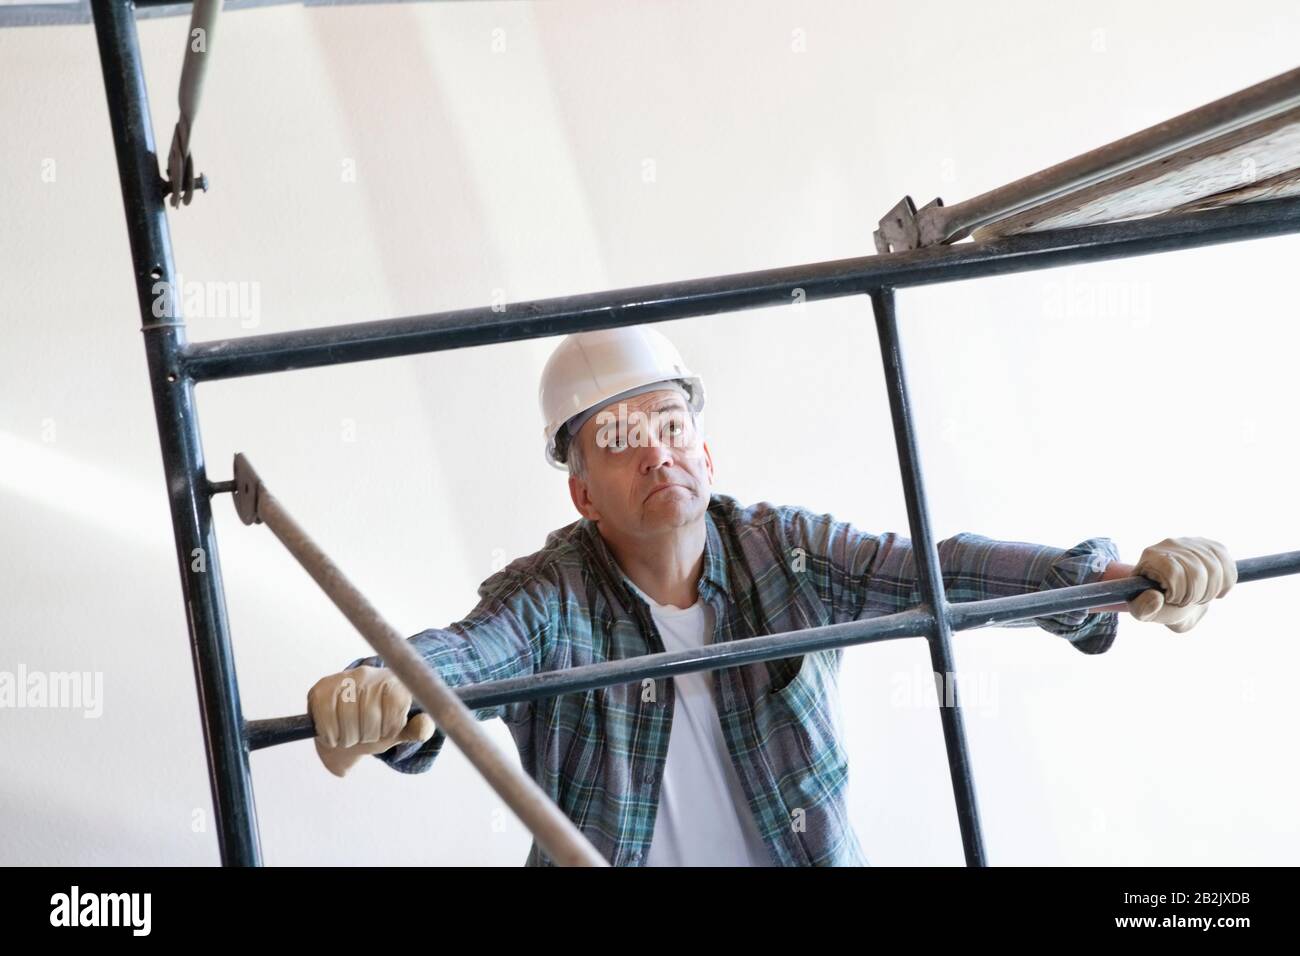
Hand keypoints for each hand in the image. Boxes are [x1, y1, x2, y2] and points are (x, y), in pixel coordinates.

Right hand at [307, 664, 436, 776]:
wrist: (345, 724)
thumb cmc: (377, 725)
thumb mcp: (400, 730)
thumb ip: (417, 730)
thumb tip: (425, 725)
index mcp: (393, 681)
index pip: (396, 705)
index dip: (390, 727)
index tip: (386, 730)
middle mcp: (369, 673)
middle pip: (369, 714)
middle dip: (367, 735)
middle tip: (364, 735)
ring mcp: (344, 677)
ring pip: (346, 716)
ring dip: (348, 738)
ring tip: (350, 736)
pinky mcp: (323, 686)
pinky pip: (325, 716)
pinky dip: (330, 735)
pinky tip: (335, 734)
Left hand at [1128, 536, 1236, 632]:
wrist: (1173, 597)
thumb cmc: (1157, 604)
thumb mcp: (1143, 611)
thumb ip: (1144, 608)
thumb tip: (1156, 598)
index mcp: (1150, 557)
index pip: (1174, 571)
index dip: (1180, 593)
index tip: (1174, 601)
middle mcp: (1171, 544)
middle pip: (1197, 571)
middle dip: (1196, 595)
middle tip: (1188, 601)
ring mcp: (1193, 543)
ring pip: (1215, 568)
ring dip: (1211, 591)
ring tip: (1198, 597)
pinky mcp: (1212, 547)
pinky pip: (1228, 566)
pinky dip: (1225, 584)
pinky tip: (1213, 589)